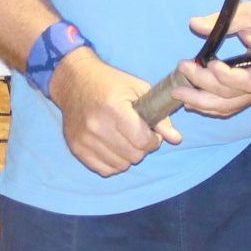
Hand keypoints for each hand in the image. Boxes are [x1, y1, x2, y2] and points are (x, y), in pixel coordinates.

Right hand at [50, 48, 178, 175]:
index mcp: (114, 109)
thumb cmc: (110, 82)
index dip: (153, 140)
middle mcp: (97, 126)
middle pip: (133, 155)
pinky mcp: (76, 148)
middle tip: (139, 136)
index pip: (142, 141)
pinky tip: (114, 149)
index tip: (152, 133)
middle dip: (142, 148)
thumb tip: (176, 139)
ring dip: (128, 157)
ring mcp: (84, 139)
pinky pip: (104, 170)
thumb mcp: (138, 90)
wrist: (74, 81)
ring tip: (126, 141)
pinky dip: (113, 163)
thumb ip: (160, 116)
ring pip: (120, 166)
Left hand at [172, 1, 250, 116]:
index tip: (209, 64)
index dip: (227, 77)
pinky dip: (211, 107)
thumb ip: (223, 21)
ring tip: (180, 94)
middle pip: (232, 96)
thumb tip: (194, 24)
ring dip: (202, 102)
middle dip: (203, 87)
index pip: (248, 81)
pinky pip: (231, 106)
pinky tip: (193, 103)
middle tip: (182, 70)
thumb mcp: (249, 13)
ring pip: (229, 106)